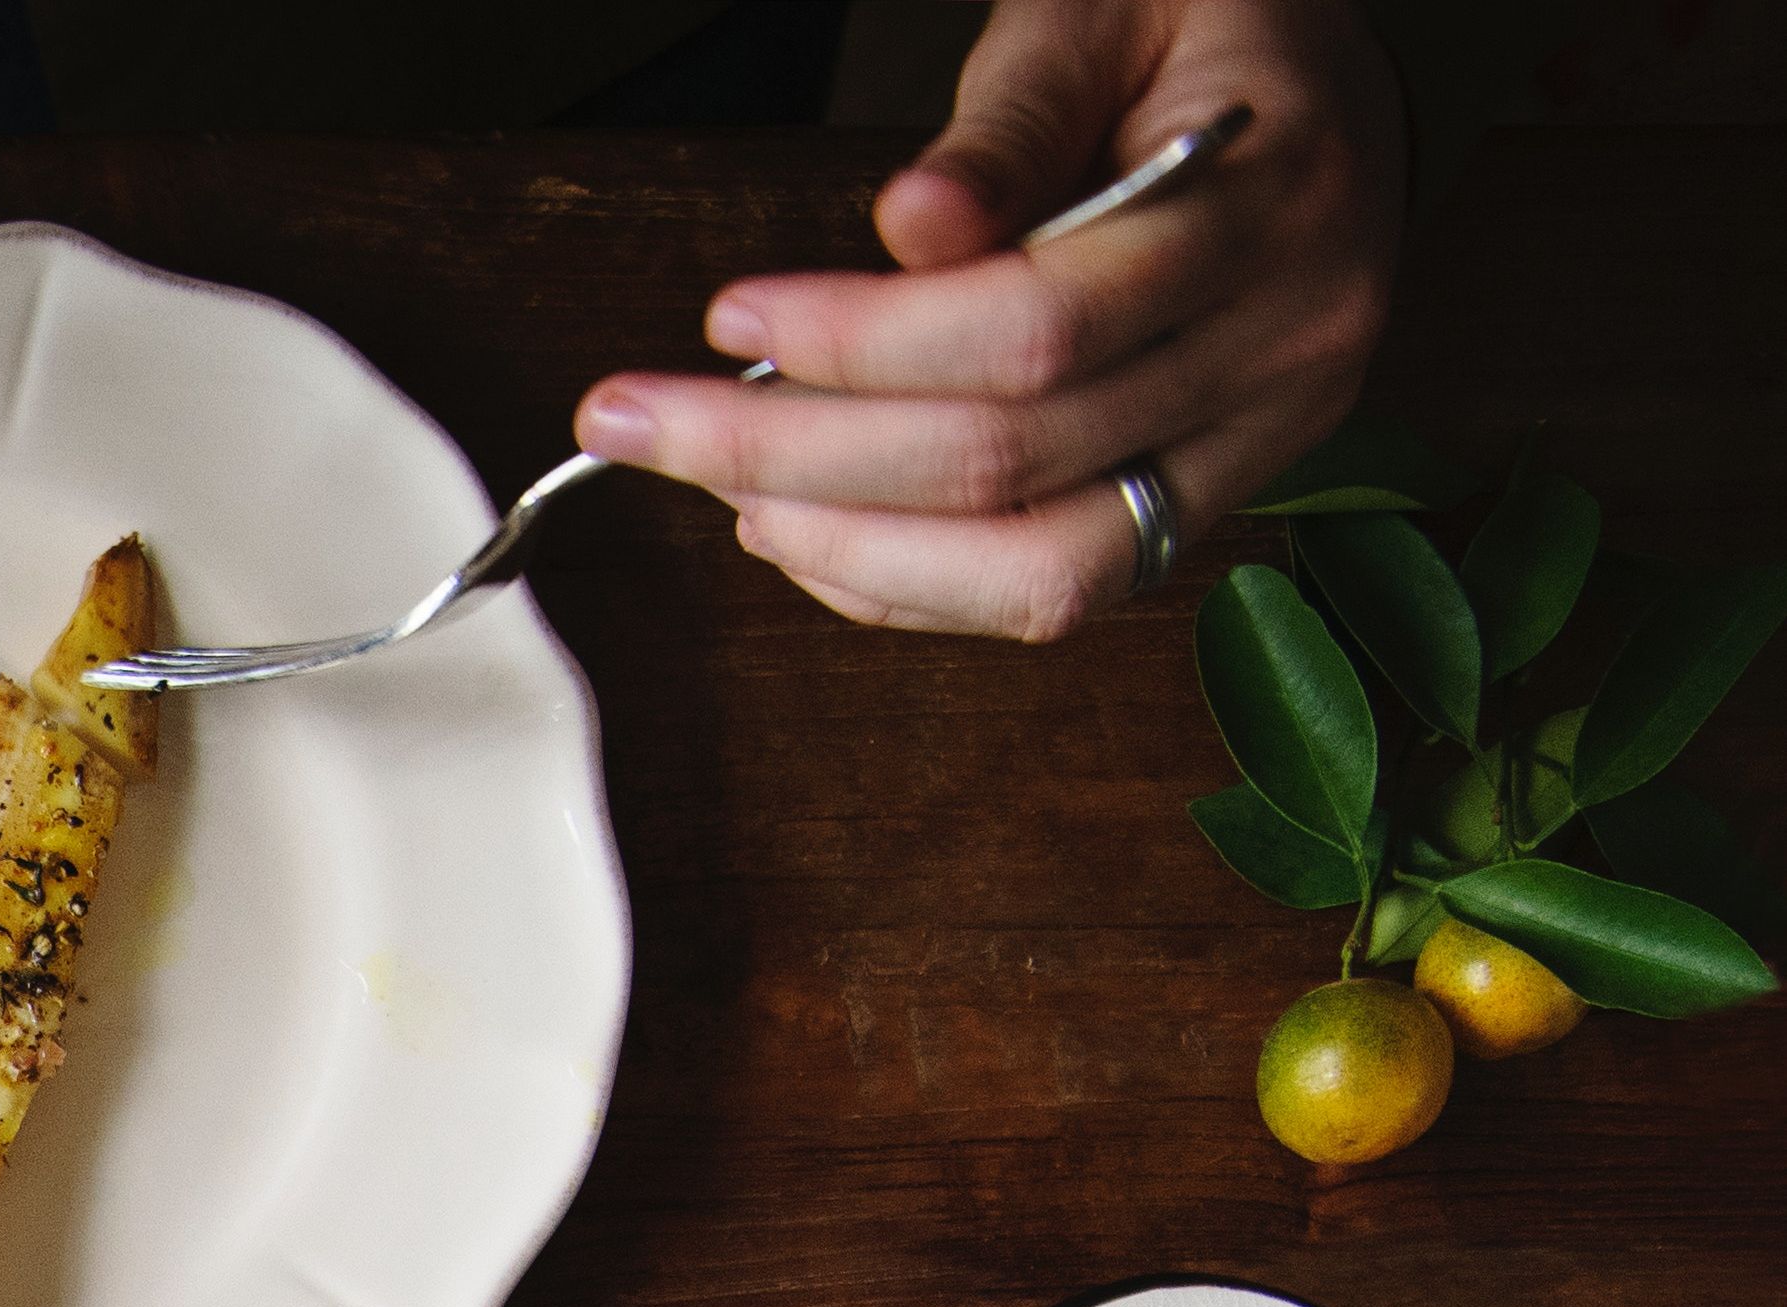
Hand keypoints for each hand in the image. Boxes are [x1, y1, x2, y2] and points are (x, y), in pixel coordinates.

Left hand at [566, 0, 1399, 641]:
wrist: (1318, 91)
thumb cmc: (1204, 31)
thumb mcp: (1102, 15)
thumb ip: (1012, 120)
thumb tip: (913, 225)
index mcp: (1274, 211)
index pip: (1039, 326)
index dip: (863, 342)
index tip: (731, 315)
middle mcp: (1286, 350)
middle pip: (1012, 459)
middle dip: (795, 453)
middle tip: (644, 419)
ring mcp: (1258, 445)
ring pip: (1038, 572)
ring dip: (845, 545)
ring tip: (720, 487)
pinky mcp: (1205, 505)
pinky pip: (1050, 594)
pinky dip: (906, 581)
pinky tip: (800, 528)